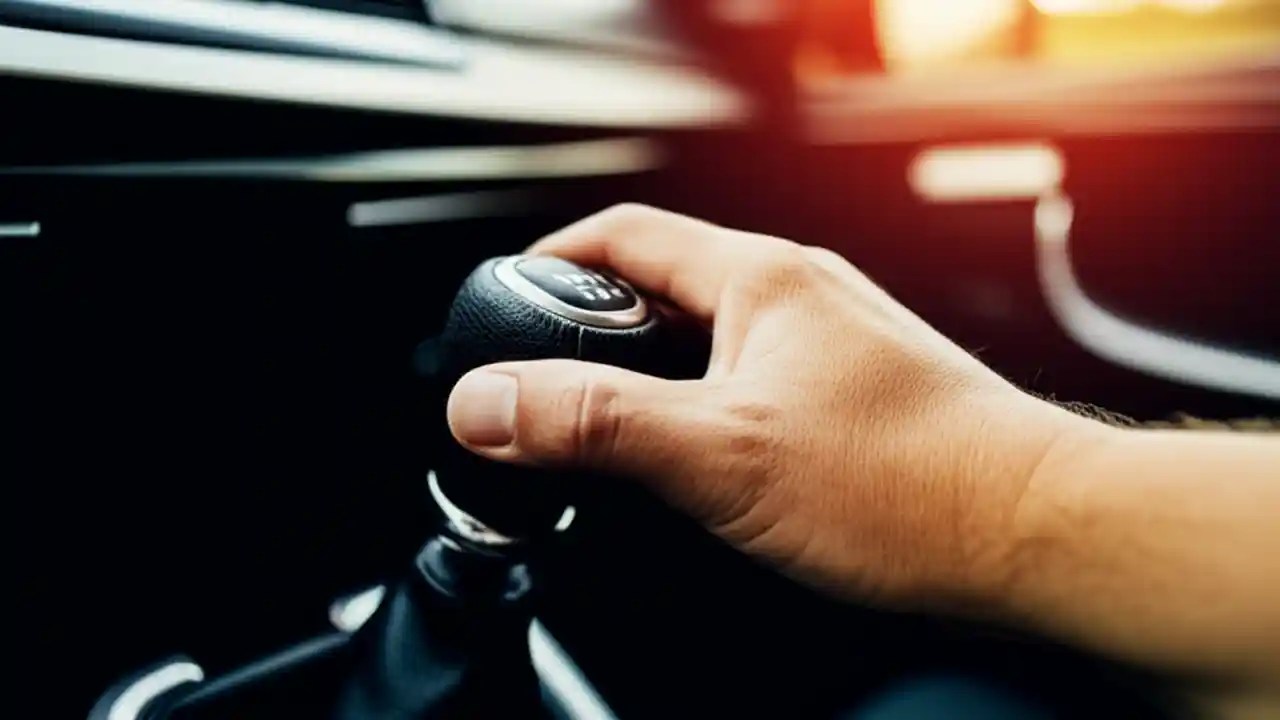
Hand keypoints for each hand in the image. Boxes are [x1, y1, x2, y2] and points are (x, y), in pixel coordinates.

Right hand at [445, 205, 1095, 607]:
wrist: (1028, 530)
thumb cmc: (905, 484)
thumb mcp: (718, 452)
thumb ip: (594, 424)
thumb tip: (487, 403)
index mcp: (763, 281)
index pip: (629, 235)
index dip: (555, 260)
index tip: (509, 297)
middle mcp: (802, 295)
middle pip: (666, 283)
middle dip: (597, 326)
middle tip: (550, 380)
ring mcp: (833, 341)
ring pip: (710, 335)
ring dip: (652, 370)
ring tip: (614, 429)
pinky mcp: (856, 391)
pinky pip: (753, 375)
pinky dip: (705, 402)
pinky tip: (700, 456)